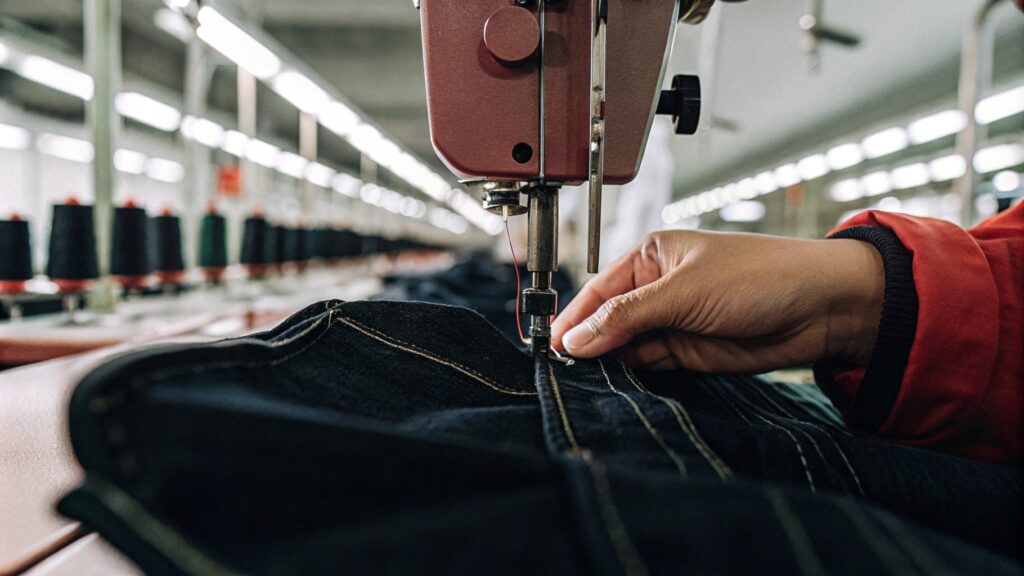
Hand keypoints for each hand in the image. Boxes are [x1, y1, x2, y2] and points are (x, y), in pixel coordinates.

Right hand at [551, 230, 884, 372]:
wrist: (822, 309)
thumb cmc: (762, 276)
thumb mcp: (685, 291)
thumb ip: (628, 317)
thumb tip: (577, 338)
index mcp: (650, 258)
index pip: (597, 292)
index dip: (573, 319)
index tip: (549, 346)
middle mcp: (655, 290)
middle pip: (605, 322)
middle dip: (586, 345)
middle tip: (561, 372)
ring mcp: (671, 323)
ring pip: (623, 348)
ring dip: (608, 364)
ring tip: (584, 382)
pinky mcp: (687, 353)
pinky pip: (648, 367)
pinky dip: (633, 377)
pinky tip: (616, 385)